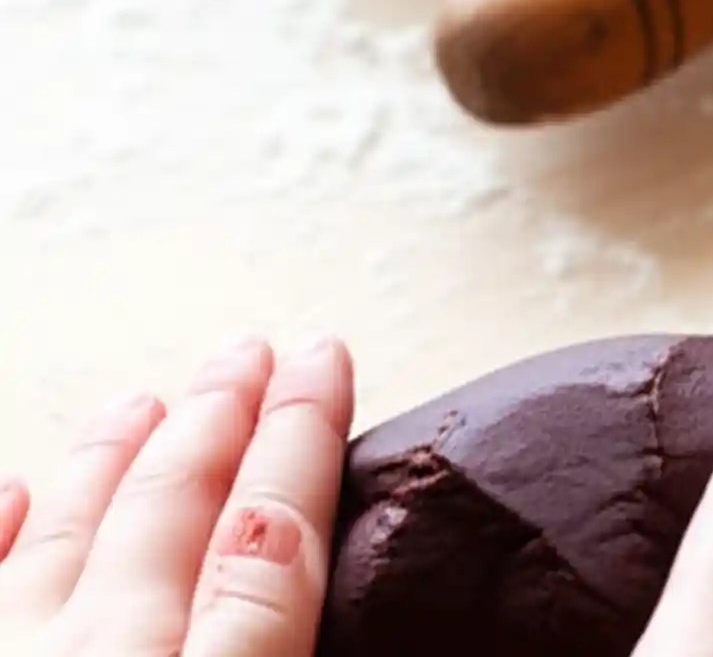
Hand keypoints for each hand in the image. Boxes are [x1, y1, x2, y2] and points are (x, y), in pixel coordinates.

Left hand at [0, 337, 355, 655]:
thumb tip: (402, 644)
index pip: (277, 535)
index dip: (303, 437)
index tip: (321, 365)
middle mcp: (101, 656)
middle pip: (173, 508)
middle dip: (219, 417)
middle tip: (249, 357)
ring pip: (67, 534)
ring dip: (113, 458)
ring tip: (144, 402)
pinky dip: (2, 527)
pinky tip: (15, 491)